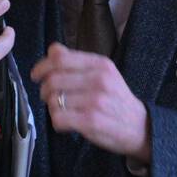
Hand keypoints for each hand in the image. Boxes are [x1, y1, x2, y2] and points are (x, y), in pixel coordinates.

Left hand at [30, 42, 151, 161]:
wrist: (140, 127)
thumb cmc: (116, 99)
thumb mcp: (102, 73)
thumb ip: (76, 61)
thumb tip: (53, 49)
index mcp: (100, 64)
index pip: (60, 59)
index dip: (42, 67)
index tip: (36, 76)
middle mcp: (99, 80)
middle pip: (53, 80)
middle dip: (44, 91)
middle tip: (48, 97)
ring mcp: (96, 101)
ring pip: (54, 101)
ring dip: (52, 108)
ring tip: (64, 111)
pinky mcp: (91, 121)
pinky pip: (59, 119)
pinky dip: (57, 122)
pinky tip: (67, 123)